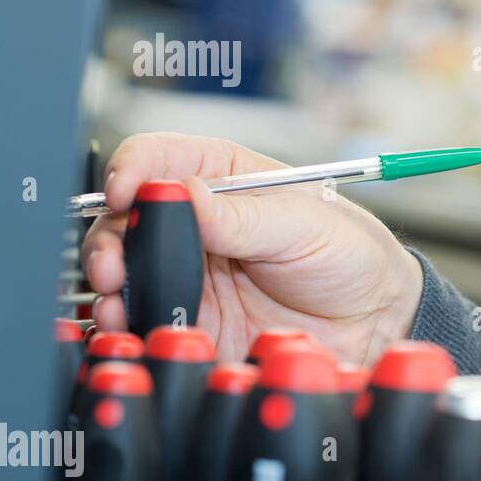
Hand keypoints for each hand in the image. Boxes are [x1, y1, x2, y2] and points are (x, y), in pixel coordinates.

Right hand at [82, 133, 423, 364]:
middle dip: (109, 233)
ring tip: (116, 293)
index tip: (126, 192)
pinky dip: (124, 318)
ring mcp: (190, 269)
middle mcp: (198, 222)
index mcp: (225, 177)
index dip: (133, 169)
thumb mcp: (305, 225)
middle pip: (126, 214)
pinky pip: (142, 314)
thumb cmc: (350, 257)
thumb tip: (183, 195)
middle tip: (114, 261)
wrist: (372, 323)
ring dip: (110, 278)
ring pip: (124, 265)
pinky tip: (125, 322)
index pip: (160, 157)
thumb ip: (243, 216)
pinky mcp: (190, 316)